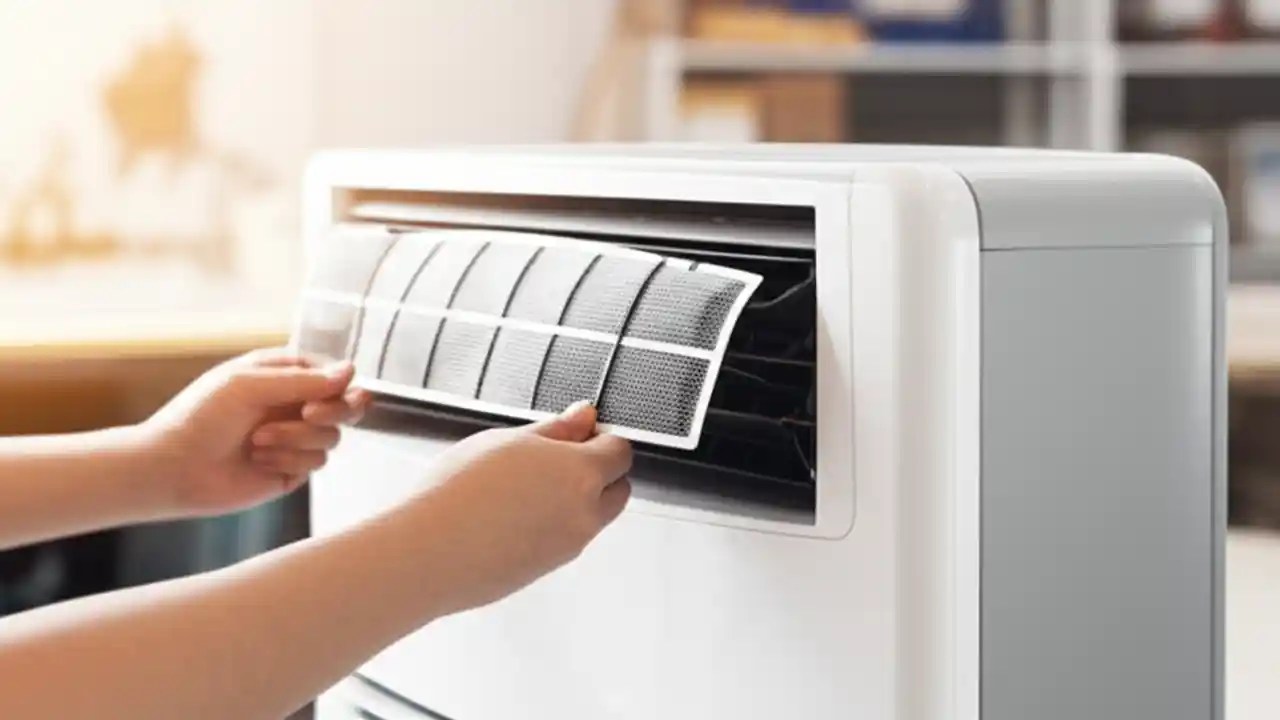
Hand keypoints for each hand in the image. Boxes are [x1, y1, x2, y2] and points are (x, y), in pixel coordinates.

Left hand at [143, 349, 371, 517]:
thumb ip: (303, 380)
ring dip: (296, 438)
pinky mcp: (292, 469)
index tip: (332, 391)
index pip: (332, 373)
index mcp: (282, 375)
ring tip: (258, 441)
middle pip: (345, 405)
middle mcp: (292, 405)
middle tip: (309, 414)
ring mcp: (294, 438)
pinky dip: (289, 460)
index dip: (340, 383)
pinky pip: (316, 462)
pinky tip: (258, 460)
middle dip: (332, 411)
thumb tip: (352, 371)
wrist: (173, 469)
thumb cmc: (199, 418)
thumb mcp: (249, 385)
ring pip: (331, 436)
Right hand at [405, 402, 631, 614]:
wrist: (427, 552)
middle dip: (600, 473)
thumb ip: (555, 429)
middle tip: (556, 461)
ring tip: (526, 489)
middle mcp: (585, 512)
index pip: (620, 451)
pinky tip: (514, 515)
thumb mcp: (506, 441)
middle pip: (618, 488)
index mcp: (581, 472)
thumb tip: (584, 416)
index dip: (601, 438)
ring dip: (577, 500)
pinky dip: (555, 525)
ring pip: (593, 516)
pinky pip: (567, 539)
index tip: (577, 433)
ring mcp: (569, 545)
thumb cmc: (458, 491)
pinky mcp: (549, 568)